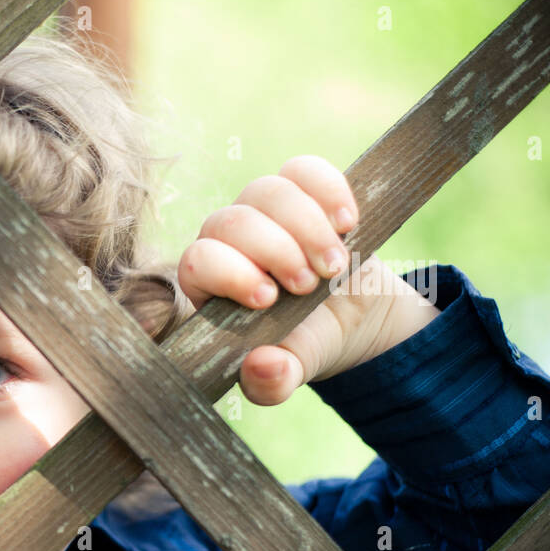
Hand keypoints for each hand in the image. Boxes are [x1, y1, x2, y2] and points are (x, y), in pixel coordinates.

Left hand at [176, 155, 437, 404]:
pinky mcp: (301, 191)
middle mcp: (228, 241)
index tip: (268, 298)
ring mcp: (263, 211)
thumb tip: (261, 367)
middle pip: (231, 221)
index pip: (197, 261)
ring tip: (335, 265)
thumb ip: (271, 381)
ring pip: (267, 190)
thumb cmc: (304, 343)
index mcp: (211, 285)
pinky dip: (328, 190)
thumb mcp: (291, 370)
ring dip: (306, 226)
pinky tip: (348, 222)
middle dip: (276, 250)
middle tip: (309, 285)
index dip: (230, 272)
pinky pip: (303, 169)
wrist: (352, 318)